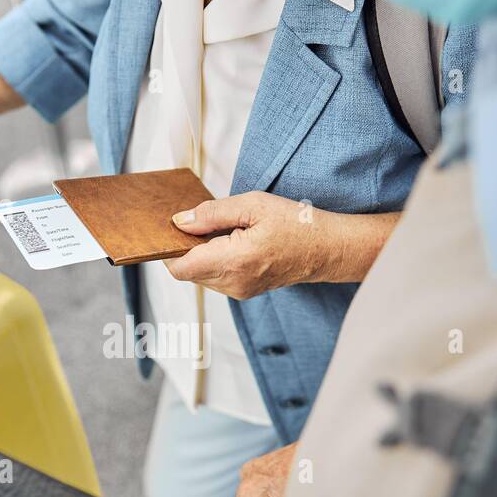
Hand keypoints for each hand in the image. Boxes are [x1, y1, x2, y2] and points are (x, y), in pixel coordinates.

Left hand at [163, 192, 396, 298]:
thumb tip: (180, 221)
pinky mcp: (244, 292)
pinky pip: (216, 278)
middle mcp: (233, 283)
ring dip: (201, 255)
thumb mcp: (253, 205)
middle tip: (202, 222)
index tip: (172, 229)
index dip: (169, 249)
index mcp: (234, 261)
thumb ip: (212, 214)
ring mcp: (239, 291)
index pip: (180, 267)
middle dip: (186, 249)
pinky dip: (215, 261)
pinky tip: (232, 243)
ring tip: (225, 232)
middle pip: (187, 272)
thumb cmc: (296, 224)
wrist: (327, 249)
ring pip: (200, 275)